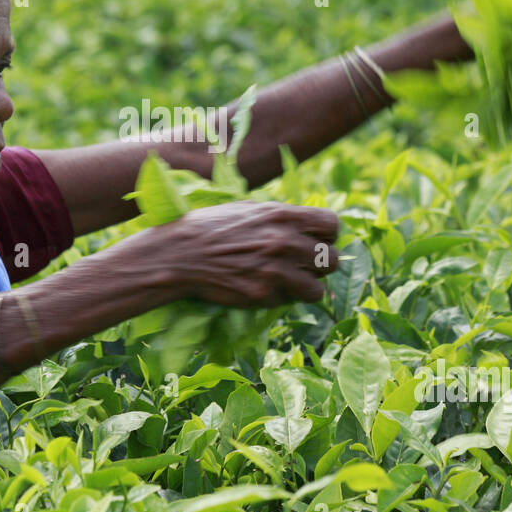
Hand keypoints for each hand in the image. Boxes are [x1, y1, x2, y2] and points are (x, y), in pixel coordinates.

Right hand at [145, 200, 339, 307]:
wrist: (179, 254)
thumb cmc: (212, 228)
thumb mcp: (249, 209)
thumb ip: (282, 216)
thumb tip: (309, 227)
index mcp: (282, 215)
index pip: (332, 225)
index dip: (327, 236)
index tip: (316, 242)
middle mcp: (284, 241)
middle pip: (332, 259)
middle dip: (321, 265)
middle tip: (304, 266)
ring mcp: (275, 270)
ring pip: (318, 288)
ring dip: (307, 287)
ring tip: (290, 282)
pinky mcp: (263, 294)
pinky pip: (290, 301)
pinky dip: (281, 298)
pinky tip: (263, 288)